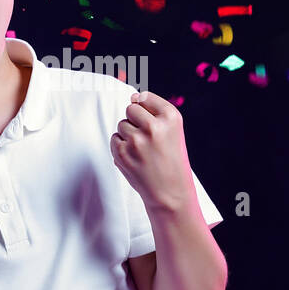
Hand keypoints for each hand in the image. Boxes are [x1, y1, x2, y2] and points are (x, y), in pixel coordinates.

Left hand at [110, 90, 195, 214]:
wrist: (170, 193)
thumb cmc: (172, 159)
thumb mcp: (174, 130)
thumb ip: (154, 110)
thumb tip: (133, 97)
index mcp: (171, 117)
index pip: (145, 97)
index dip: (147, 109)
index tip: (154, 122)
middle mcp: (154, 127)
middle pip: (130, 109)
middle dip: (135, 120)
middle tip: (148, 139)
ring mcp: (136, 140)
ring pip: (122, 124)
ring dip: (129, 135)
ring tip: (143, 151)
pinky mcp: (122, 153)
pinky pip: (115, 139)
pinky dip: (122, 147)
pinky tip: (135, 158)